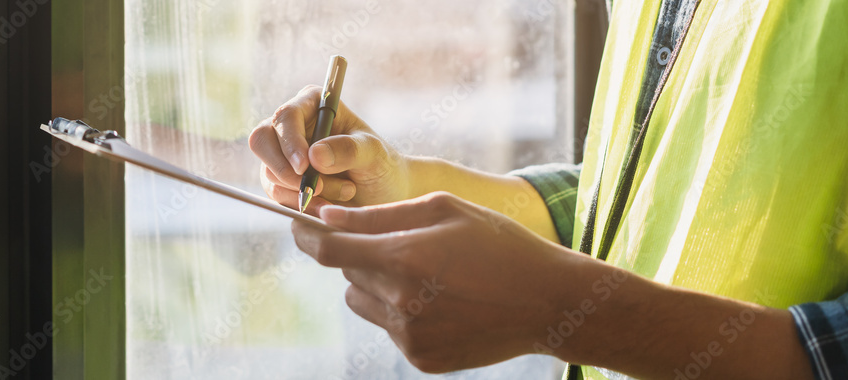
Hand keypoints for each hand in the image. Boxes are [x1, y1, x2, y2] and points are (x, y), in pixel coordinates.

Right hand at [249, 85, 411, 213]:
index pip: (286, 116)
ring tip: (344, 191)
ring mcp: (283, 153)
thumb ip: (348, 150)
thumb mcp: (374, 155)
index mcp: (313, 104)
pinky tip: (327, 205)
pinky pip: (276, 193)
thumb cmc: (381, 165)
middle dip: (285, 169)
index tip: (304, 167)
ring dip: (305, 189)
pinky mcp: (280, 180)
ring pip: (270, 172)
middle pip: (261, 140)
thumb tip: (314, 155)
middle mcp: (292, 126)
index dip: (290, 142)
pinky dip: (300, 203)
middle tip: (315, 189)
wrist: (383, 194)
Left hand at [290, 192, 585, 372]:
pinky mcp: (420, 358)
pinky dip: (402, 311)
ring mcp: (409, 337)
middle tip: (402, 243)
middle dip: (360, 253)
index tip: (299, 225)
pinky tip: (443, 301)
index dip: (306, 235)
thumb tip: (328, 219)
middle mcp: (400, 303)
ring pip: (362, 302)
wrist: (548, 302)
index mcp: (404, 258)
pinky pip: (389, 327)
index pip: (328, 250)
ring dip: (378, 284)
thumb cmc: (500, 244)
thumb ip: (380, 216)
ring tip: (427, 274)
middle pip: (347, 273)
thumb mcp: (444, 211)